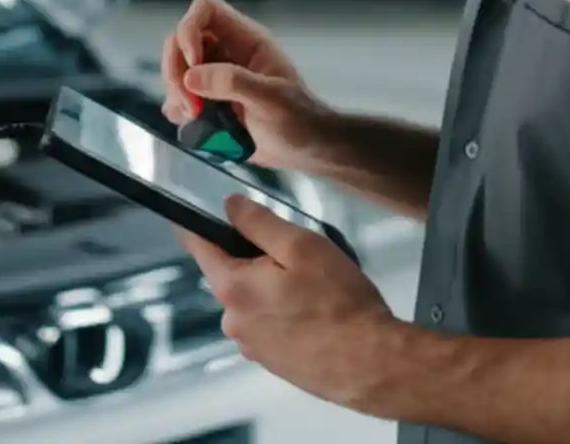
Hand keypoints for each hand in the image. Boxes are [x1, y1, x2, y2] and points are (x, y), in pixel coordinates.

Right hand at [160, 0, 334, 170]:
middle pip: (180, 40)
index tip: (193, 63)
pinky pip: (178, 96)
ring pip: (176, 69)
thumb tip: (191, 76)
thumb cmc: (298, 120)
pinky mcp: (207, 100)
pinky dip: (178, 110)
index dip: (189, 28)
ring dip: (176, 93)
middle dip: (176, 71)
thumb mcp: (271, 100)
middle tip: (190, 105)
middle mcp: (226, 52)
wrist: (306, 150)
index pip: (206, 9)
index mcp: (246, 40)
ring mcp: (214, 76)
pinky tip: (196, 127)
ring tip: (195, 118)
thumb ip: (233, 83)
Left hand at [175, 195, 398, 409]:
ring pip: (252, 300)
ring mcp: (250, 346)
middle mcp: (232, 321)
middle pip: (231, 274)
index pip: (199, 247)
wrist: (371, 364)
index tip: (199, 211)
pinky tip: (315, 314)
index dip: (197, 225)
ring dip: (272, 289)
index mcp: (233, 288)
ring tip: (314, 290)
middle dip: (256, 261)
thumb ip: (260, 223)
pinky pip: (267, 324)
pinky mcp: (271, 362)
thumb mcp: (302, 247)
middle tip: (299, 259)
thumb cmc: (338, 301)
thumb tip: (229, 205)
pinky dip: (283, 313)